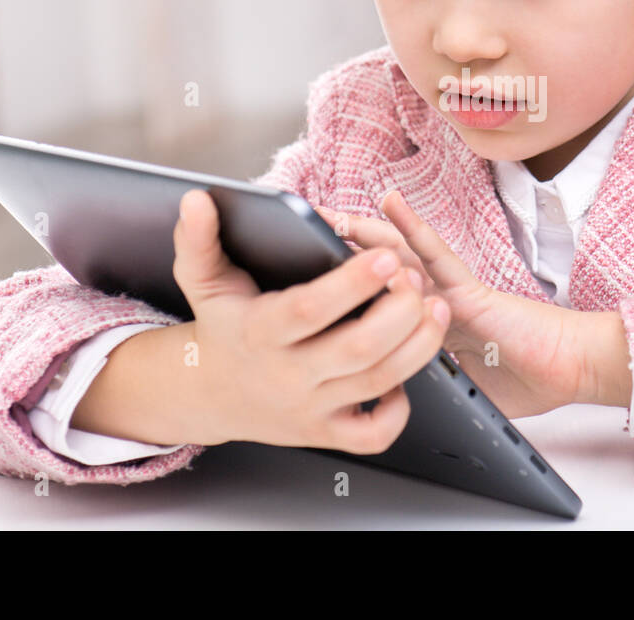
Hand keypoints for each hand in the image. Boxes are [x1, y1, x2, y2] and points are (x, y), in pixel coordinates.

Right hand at [172, 189, 449, 451]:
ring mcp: (309, 408)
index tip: (387, 255)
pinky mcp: (326, 433)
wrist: (211, 393)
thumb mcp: (203, 280)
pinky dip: (400, 409)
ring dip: (418, 346)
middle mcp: (287, 374)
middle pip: (357, 350)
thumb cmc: (223, 325)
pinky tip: (408, 371)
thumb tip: (196, 199)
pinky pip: (374, 435)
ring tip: (437, 308)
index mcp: (260, 331)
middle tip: (418, 279)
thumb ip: (199, 238)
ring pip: (377, 382)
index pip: (309, 309)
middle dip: (399, 312)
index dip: (352, 283)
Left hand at [317, 190, 609, 417]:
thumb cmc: (531, 378)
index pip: (384, 296)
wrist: (571, 369)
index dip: (354, 280)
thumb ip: (432, 381)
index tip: (316, 269)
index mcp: (433, 324)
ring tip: (332, 214)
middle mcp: (438, 301)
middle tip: (309, 228)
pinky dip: (411, 227)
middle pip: (384, 268)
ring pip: (400, 256)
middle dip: (346, 248)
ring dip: (366, 232)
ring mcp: (452, 292)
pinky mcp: (469, 289)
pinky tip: (390, 201)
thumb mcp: (463, 391)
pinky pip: (435, 254)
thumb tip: (395, 393)